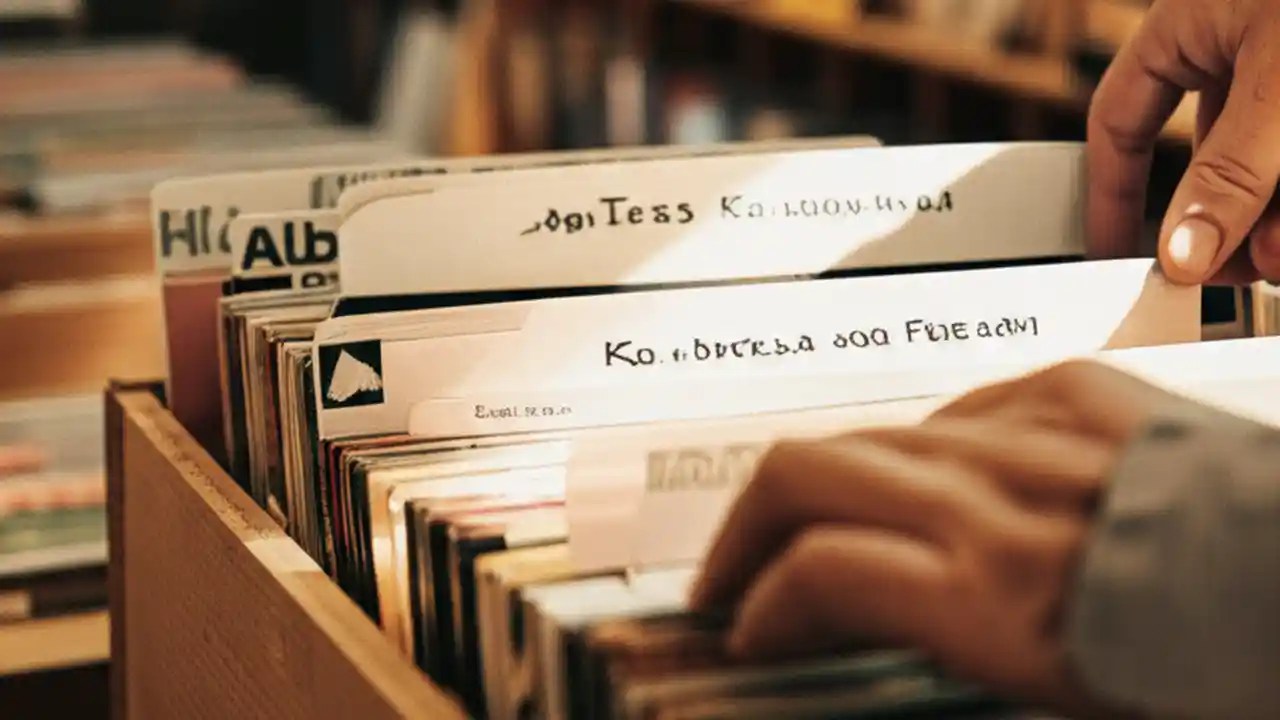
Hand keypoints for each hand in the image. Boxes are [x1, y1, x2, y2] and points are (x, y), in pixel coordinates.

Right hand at [688, 361, 1173, 715]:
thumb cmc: (1223, 662)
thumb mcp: (1064, 693)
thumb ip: (948, 645)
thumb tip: (875, 638)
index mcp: (1003, 596)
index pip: (816, 575)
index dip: (757, 608)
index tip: (746, 634)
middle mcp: (1002, 499)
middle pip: (806, 473)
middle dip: (740, 529)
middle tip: (727, 574)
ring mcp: (1035, 430)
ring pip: (868, 434)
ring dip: (815, 487)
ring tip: (805, 531)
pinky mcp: (1075, 389)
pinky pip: (953, 409)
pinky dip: (910, 451)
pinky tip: (917, 485)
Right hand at [1088, 0, 1279, 284]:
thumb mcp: (1278, 80)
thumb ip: (1233, 169)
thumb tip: (1185, 251)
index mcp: (1187, 22)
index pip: (1119, 122)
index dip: (1112, 194)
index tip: (1115, 256)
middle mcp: (1236, 43)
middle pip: (1205, 158)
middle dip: (1217, 222)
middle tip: (1225, 271)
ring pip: (1261, 163)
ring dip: (1267, 221)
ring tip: (1278, 257)